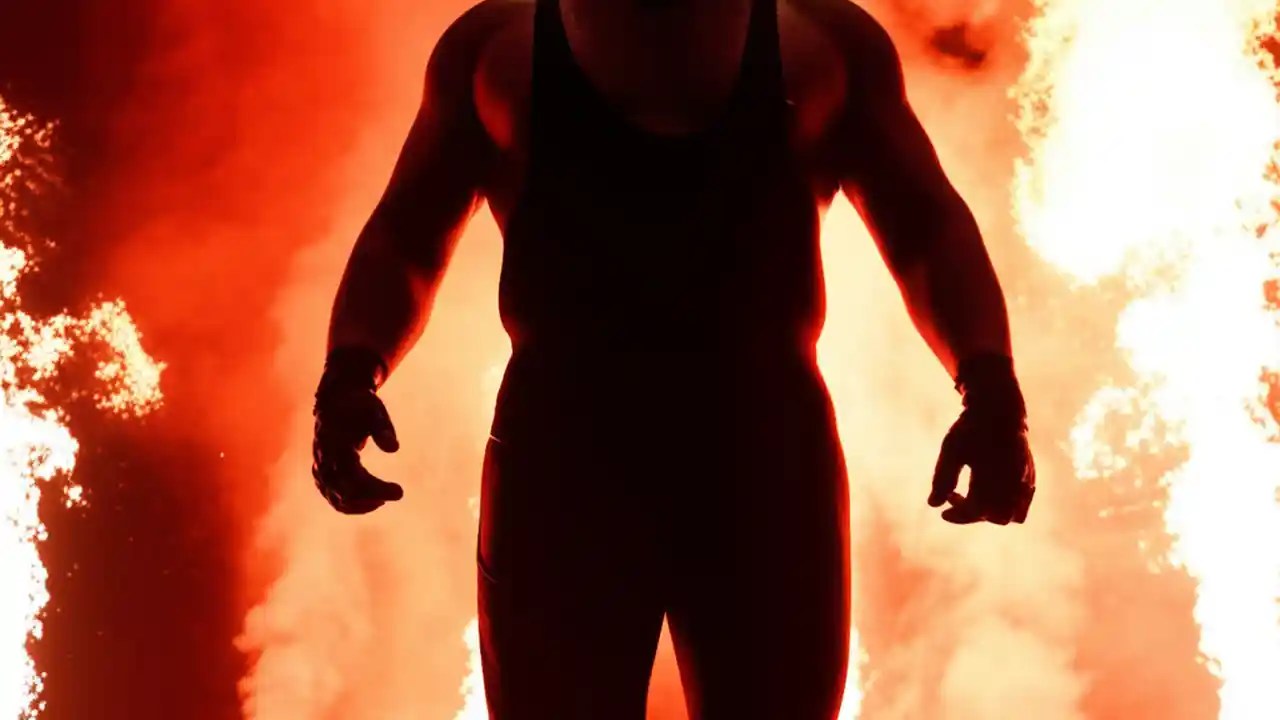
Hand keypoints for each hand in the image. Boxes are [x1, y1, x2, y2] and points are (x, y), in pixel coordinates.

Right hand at [311, 347, 403, 514]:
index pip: (353, 478)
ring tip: (384, 500)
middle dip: (371, 498)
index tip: (399, 492)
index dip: (375, 489)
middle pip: (343, 491)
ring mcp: (320, 466)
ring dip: (360, 504)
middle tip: (398, 493)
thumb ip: (383, 430)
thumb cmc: (360, 405)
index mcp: (335, 444)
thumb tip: (394, 449)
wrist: (338, 398)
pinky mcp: (321, 470)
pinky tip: (372, 502)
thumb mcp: (375, 412)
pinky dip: (349, 503)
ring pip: (335, 497)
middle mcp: (324, 458)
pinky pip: (331, 495)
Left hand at [928, 354, 1034, 524]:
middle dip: (973, 514)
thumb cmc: (971, 429)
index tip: (943, 512)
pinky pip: (1023, 505)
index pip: (976, 511)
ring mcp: (1025, 481)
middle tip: (955, 498)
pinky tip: (989, 495)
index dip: (958, 516)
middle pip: (995, 517)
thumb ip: (942, 479)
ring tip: (972, 497)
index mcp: (993, 477)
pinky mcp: (1031, 477)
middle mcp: (1013, 482)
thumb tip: (932, 505)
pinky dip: (1007, 507)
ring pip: (1012, 515)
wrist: (999, 408)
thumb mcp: (951, 450)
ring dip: (991, 512)